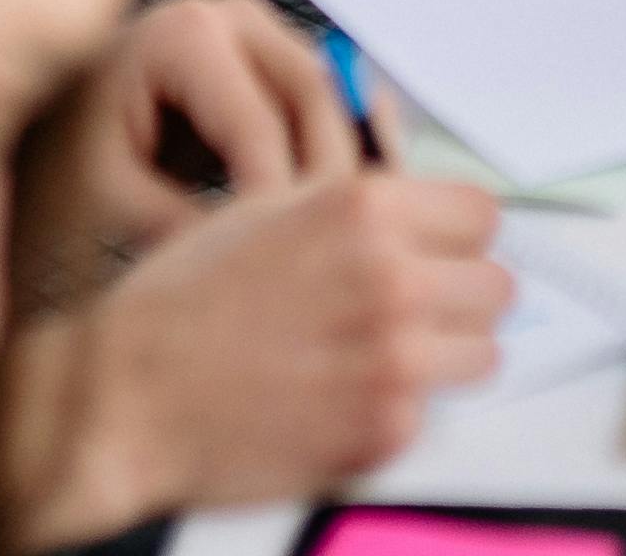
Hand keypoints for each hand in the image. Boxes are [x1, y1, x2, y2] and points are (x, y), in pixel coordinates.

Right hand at [0, 168, 512, 538]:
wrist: (128, 395)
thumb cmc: (184, 301)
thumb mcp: (269, 205)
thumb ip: (355, 198)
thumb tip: (417, 194)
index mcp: (365, 209)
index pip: (482, 216)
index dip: (455, 238)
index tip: (437, 254)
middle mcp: (390, 278)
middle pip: (497, 286)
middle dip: (458, 298)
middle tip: (412, 312)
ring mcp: (394, 360)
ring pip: (484, 354)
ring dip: (444, 357)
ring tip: (381, 358)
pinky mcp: (384, 430)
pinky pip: (432, 413)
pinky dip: (397, 410)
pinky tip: (342, 397)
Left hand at [11, 0, 364, 307]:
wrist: (51, 117)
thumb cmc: (64, 147)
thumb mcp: (106, 194)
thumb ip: (175, 225)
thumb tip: (243, 266)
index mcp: (186, 35)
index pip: (259, 127)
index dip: (276, 203)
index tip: (282, 272)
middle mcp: (232, 16)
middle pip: (314, 98)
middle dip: (321, 180)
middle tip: (324, 258)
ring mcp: (258, 29)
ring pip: (327, 101)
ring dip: (329, 165)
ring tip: (323, 245)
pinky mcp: (270, 56)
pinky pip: (315, 106)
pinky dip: (318, 156)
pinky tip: (313, 216)